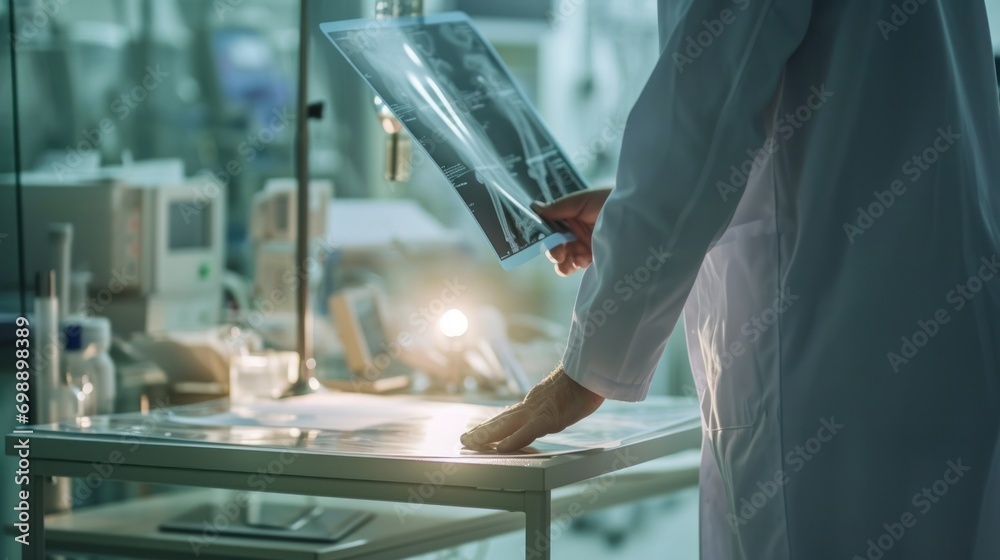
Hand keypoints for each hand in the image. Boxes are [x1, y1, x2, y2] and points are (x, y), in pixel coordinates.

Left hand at [460, 366, 604, 452]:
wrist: (594, 367)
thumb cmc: (587, 379)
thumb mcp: (569, 393)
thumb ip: (562, 400)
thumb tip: (565, 403)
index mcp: (538, 400)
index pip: (512, 414)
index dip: (496, 423)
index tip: (482, 430)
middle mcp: (533, 404)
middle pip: (503, 419)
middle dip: (483, 430)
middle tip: (464, 438)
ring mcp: (539, 410)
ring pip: (507, 424)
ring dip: (487, 434)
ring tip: (469, 442)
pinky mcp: (550, 416)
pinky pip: (528, 431)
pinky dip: (513, 440)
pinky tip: (500, 448)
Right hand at [532, 187, 611, 275]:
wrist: (640, 217)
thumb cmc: (612, 201)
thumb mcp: (583, 200)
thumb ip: (559, 207)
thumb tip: (533, 208)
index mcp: (572, 216)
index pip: (550, 227)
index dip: (544, 234)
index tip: (541, 239)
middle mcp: (576, 232)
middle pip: (554, 245)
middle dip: (553, 250)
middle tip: (558, 253)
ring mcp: (585, 247)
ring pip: (563, 259)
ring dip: (561, 260)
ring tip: (567, 259)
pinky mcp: (595, 260)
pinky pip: (576, 266)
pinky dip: (572, 265)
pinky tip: (579, 261)